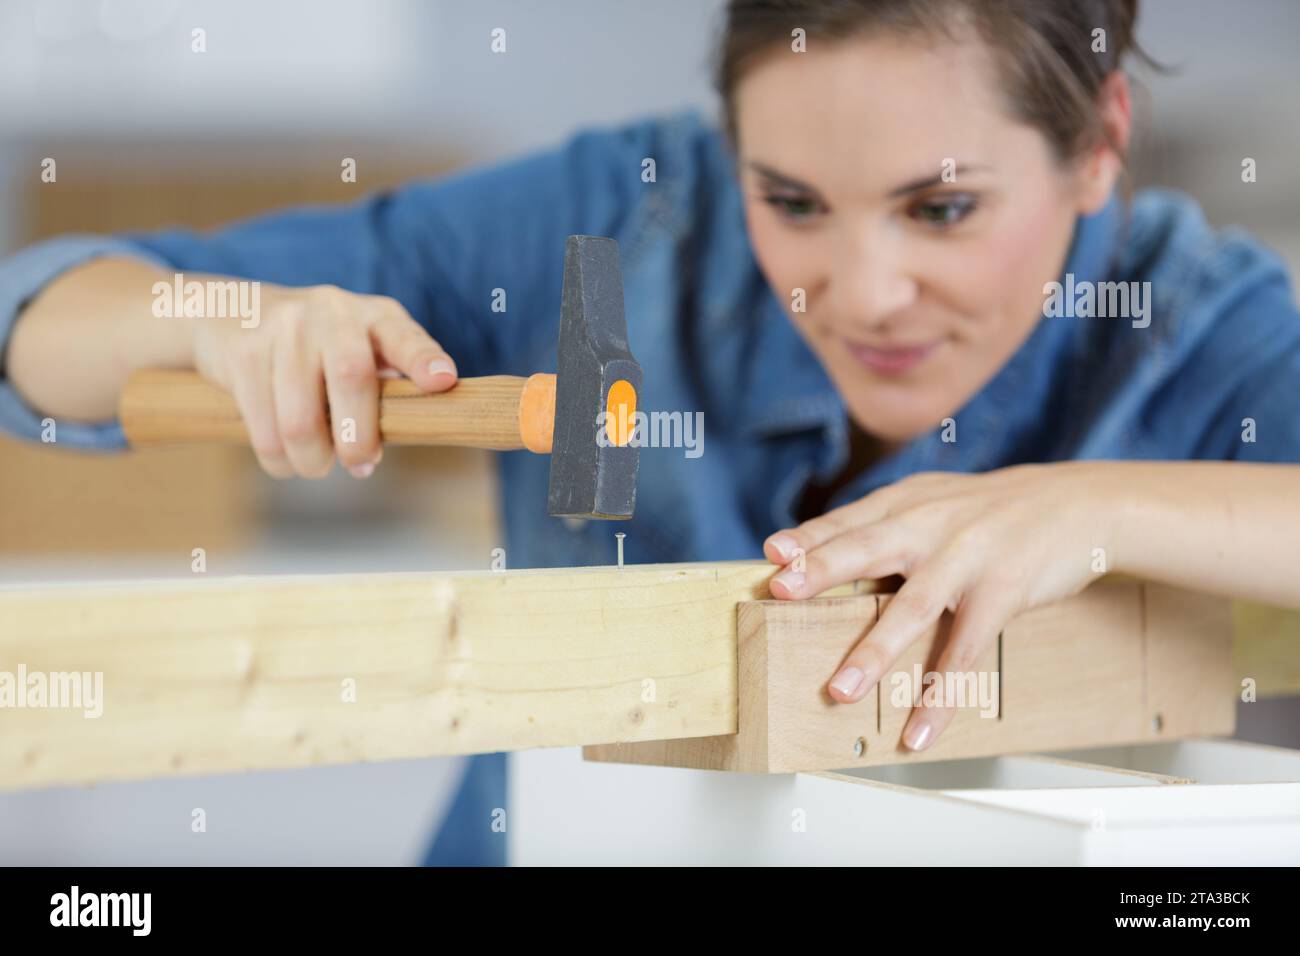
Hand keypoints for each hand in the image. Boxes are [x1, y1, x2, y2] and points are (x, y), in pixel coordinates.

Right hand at [191, 284, 456, 478]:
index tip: (442, 382)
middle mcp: (331, 313)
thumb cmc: (318, 347)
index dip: (423, 359)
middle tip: (361, 466)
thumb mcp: (361, 348)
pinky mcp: (243, 354)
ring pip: (300, 420)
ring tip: (318, 465)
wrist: (233, 310)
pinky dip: (278, 460)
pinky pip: (264, 429)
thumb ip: (385, 390)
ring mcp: (283, 329)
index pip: (403, 336)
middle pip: (351, 378)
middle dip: (358, 439)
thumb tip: (376, 455)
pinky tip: (287, 458)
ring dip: (312, 460)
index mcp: (373, 316)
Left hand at [763, 463, 1118, 751]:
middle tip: (782, 591)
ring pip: (912, 607)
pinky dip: (941, 694)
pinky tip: (920, 729)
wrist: (1079, 504)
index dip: (808, 538)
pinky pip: (965, 652)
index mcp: (907, 503)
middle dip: (822, 570)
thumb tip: (817, 553)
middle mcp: (930, 524)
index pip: (848, 521)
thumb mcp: (934, 501)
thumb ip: (883, 524)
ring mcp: (966, 558)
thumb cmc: (994, 511)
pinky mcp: (1002, 592)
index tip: (771, 555)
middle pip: (868, 547)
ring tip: (839, 690)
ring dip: (873, 652)